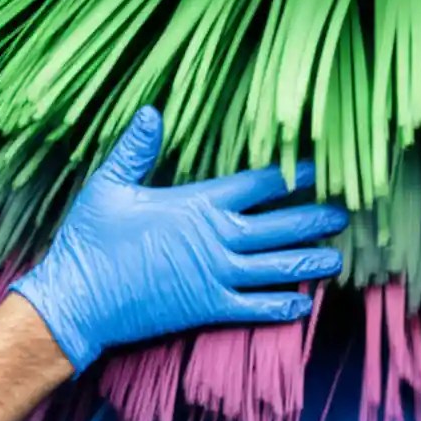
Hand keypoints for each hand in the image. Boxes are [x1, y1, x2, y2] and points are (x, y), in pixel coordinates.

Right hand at [11, 107, 348, 373]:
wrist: (76, 300)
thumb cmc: (90, 242)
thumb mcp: (108, 186)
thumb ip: (136, 149)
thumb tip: (153, 111)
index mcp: (198, 204)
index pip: (260, 184)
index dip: (294, 175)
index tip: (321, 169)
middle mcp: (217, 239)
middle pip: (281, 225)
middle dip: (316, 219)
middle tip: (344, 215)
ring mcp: (216, 276)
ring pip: (278, 268)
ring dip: (310, 262)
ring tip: (336, 258)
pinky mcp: (208, 309)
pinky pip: (256, 309)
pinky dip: (283, 307)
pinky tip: (304, 306)